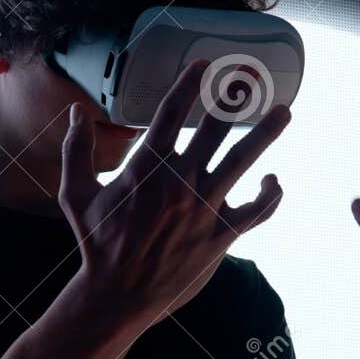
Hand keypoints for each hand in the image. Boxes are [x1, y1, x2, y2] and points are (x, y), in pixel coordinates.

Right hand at [57, 60, 291, 324]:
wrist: (116, 294)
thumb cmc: (95, 242)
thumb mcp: (75, 193)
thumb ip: (76, 150)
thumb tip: (75, 112)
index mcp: (147, 167)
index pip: (171, 114)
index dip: (189, 85)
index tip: (203, 64)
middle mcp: (180, 182)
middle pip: (214, 128)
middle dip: (234, 97)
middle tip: (250, 74)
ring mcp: (204, 208)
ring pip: (242, 161)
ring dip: (265, 133)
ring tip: (284, 112)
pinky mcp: (220, 235)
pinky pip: (255, 211)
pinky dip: (270, 195)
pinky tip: (274, 181)